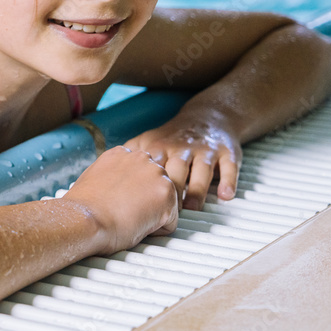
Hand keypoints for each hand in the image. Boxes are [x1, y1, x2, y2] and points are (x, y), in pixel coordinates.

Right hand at [64, 146, 178, 254]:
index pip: (140, 173)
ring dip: (153, 214)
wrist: (85, 219)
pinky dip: (157, 230)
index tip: (121, 202)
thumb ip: (111, 176)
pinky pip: (170, 221)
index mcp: (122, 153)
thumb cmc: (84, 207)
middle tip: (126, 213)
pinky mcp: (166, 194)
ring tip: (130, 219)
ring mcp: (156, 174)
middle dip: (146, 201)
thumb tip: (114, 187)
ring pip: (165, 202)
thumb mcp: (93, 178)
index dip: (131, 193)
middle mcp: (141, 158)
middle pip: (155, 184)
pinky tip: (137, 226)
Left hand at [124, 118, 240, 210]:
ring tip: (192, 207)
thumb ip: (128, 159)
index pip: (150, 169)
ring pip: (201, 170)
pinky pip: (229, 168)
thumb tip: (102, 181)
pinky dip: (228, 182)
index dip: (145, 188)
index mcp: (158, 146)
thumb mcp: (147, 141)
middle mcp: (181, 147)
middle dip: (171, 191)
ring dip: (197, 189)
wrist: (208, 117)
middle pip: (175, 171)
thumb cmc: (172, 139)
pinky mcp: (226, 153)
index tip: (138, 208)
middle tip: (166, 213)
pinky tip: (225, 196)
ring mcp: (204, 150)